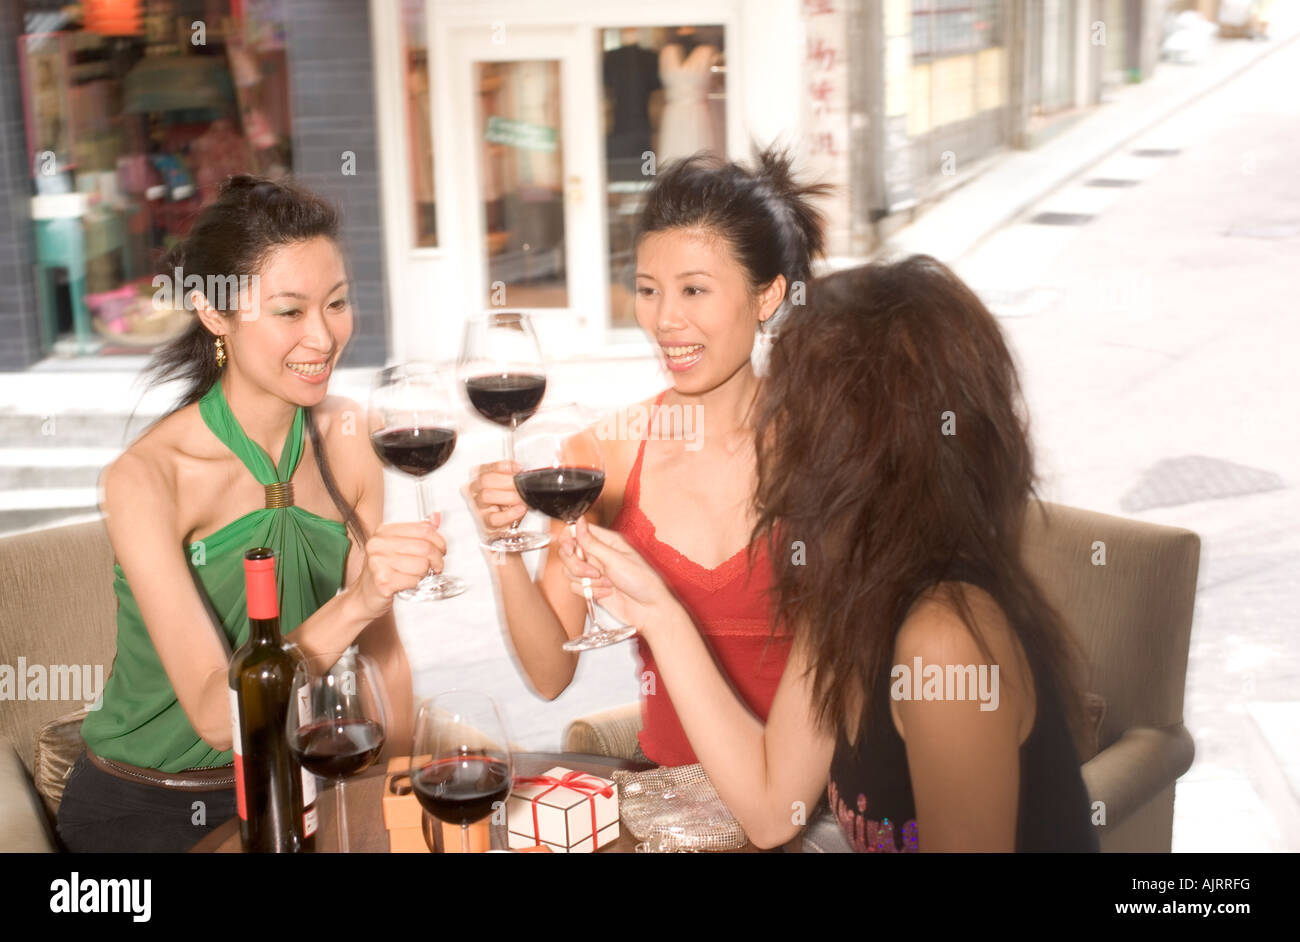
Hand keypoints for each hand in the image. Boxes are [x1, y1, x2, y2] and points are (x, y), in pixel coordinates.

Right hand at [350, 515, 446, 618]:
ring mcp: (378, 563)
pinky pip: (414, 580)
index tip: (441, 549)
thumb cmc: (383, 571)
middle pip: (425, 547)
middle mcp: (378, 544)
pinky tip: (409, 583)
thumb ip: (418, 533)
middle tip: (436, 566)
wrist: (364, 596)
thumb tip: (437, 517)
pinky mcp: (383, 581)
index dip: (439, 541)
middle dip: (437, 559)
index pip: (423, 529)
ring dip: (426, 573)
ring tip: (419, 575)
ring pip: (422, 565)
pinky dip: (417, 583)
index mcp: (383, 531)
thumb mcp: (398, 547)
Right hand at [463, 460, 526, 538]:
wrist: (509, 526)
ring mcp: (478, 508)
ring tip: (521, 498)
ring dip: (509, 496)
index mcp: (479, 479)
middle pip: (484, 480)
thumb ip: (512, 476)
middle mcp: (475, 492)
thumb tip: (519, 470)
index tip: (517, 468)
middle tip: (521, 485)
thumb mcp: (511, 486)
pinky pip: (494, 518)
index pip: (483, 468)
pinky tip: (519, 509)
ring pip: (487, 496)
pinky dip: (510, 513)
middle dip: (507, 481)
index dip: (500, 466)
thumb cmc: (508, 503)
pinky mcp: (485, 524)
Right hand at [560, 519, 681, 638]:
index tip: (570, 549)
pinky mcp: (591, 588)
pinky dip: (589, 592)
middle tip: (594, 572)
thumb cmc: (642, 582)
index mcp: (607, 541)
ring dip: (586, 580)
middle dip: (577, 565)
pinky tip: (606, 593)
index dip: (569, 539)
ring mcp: (594, 572)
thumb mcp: (615, 559)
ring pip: (570, 571)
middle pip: (569, 552)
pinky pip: (575, 587)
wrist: (649, 610)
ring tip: (606, 583)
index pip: (578, 531)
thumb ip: (592, 543)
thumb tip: (579, 522)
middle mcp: (598, 555)